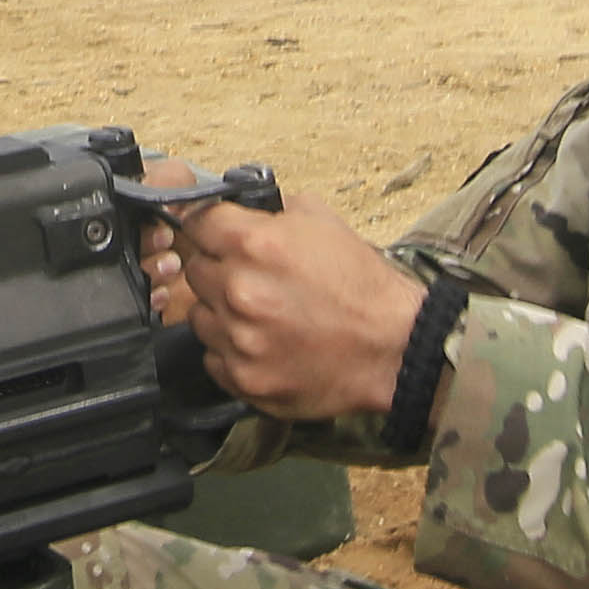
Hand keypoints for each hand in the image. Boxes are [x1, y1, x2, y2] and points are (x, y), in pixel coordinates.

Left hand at [136, 164, 424, 426]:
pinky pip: (213, 357)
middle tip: (253, 278)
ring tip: (262, 315)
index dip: (211, 228)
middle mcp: (238, 290)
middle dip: (219, 269)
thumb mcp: (323, 221)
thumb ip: (272, 210)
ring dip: (222, 313)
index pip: (196, 223)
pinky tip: (264, 344)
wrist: (394, 348)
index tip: (220, 236)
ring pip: (199, 316)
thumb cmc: (362, 284)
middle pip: (195, 269)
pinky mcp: (243, 379)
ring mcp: (238, 339)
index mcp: (254, 244)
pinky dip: (231, 350)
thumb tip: (238, 209)